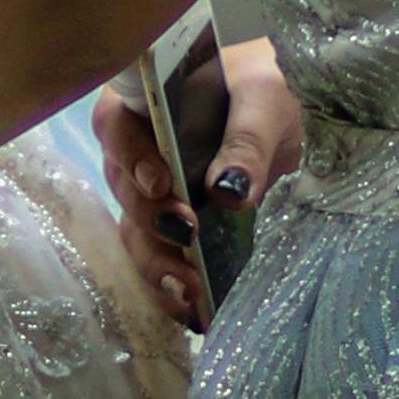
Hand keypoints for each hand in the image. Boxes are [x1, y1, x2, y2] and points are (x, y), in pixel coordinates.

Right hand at [91, 37, 301, 328]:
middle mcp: (133, 149)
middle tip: (187, 236)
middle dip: (151, 219)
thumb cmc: (265, 90)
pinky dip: (171, 284)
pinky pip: (157, 257)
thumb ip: (247, 140)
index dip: (131, 158)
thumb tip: (227, 191)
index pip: (116, 125)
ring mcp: (147, 192)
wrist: (282, 113)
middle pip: (123, 187)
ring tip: (190, 289)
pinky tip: (194, 309)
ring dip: (158, 262)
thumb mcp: (266, 102)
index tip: (162, 185)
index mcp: (142, 100)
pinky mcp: (168, 226)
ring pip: (135, 230)